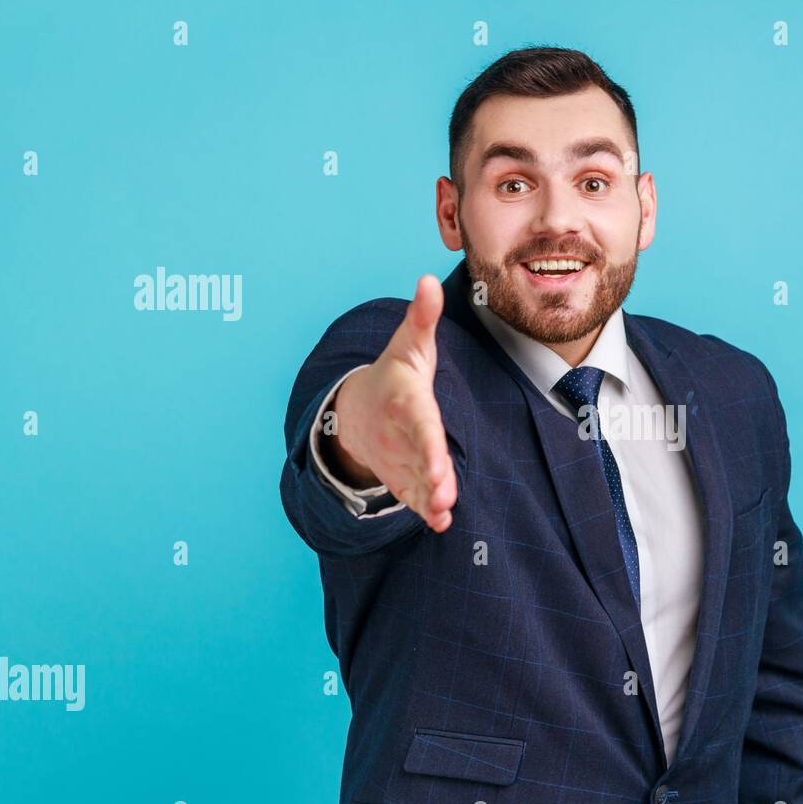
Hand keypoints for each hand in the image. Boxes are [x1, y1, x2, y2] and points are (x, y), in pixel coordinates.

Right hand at [328, 274, 457, 531]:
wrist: (357, 409)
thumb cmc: (396, 375)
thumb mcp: (409, 345)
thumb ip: (422, 317)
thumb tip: (427, 279)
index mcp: (407, 403)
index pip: (421, 424)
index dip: (429, 444)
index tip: (440, 464)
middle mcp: (402, 435)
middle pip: (418, 457)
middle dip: (430, 477)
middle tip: (445, 495)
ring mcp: (401, 458)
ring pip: (416, 481)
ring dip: (429, 498)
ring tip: (443, 512)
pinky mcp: (403, 475)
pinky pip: (413, 494)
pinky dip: (424, 509)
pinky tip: (441, 523)